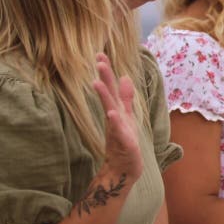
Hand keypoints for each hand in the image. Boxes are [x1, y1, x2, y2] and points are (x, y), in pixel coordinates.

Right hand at [92, 53, 142, 180]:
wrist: (124, 169)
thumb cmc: (124, 142)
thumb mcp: (127, 116)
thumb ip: (126, 98)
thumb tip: (125, 77)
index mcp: (116, 111)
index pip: (111, 89)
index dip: (107, 72)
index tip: (100, 54)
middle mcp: (114, 118)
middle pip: (108, 95)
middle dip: (104, 78)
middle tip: (98, 61)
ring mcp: (117, 130)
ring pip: (110, 111)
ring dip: (104, 97)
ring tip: (97, 82)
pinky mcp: (123, 143)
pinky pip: (118, 131)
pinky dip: (115, 122)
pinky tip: (112, 113)